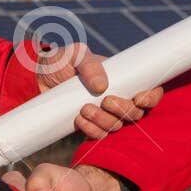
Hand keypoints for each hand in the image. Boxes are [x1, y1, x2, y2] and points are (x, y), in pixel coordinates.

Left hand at [36, 42, 163, 139]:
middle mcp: (118, 99)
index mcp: (124, 80)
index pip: (149, 91)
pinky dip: (91, 131)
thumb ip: (89, 65)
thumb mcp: (76, 54)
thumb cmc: (63, 60)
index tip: (140, 99)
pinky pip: (99, 136)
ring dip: (104, 121)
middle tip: (105, 101)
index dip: (151, 97)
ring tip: (84, 109)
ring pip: (117, 126)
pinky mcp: (90, 126)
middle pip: (135, 114)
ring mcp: (105, 115)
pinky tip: (79, 120)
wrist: (39, 76)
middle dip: (123, 110)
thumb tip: (101, 86)